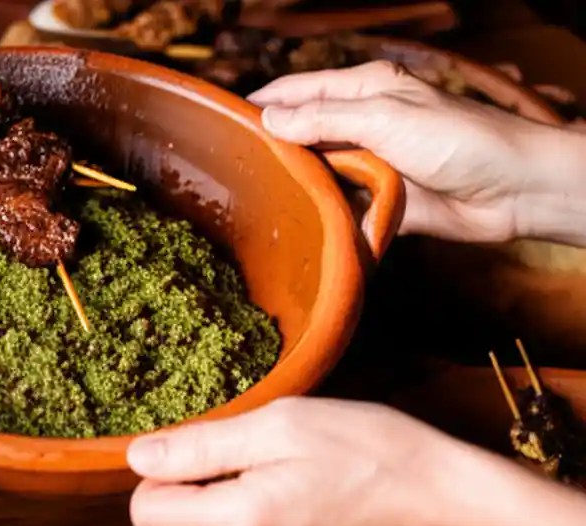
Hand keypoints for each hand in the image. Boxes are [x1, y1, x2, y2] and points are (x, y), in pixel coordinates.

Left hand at [126, 397, 510, 525]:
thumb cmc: (372, 452)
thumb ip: (201, 445)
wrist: (449, 502)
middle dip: (192, 477)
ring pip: (208, 524)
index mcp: (239, 523)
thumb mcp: (280, 426)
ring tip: (282, 458)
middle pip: (174, 518)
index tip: (199, 440)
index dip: (157, 470)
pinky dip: (253, 502)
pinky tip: (299, 478)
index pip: (145, 512)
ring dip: (225, 488)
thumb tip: (137, 456)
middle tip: (250, 442)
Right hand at [248, 60, 585, 244]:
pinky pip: (338, 210)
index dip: (258, 104)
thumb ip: (324, 118)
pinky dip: (321, 218)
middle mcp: (361, 125)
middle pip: (300, 135)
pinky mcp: (377, 203)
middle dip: (269, 150)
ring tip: (250, 202)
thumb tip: (269, 120)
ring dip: (293, 188)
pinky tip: (292, 228)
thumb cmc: (460, 140)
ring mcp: (368, 165)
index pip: (295, 91)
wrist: (514, 190)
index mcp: (361, 90)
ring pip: (315, 175)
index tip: (219, 124)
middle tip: (226, 172)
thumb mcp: (384, 118)